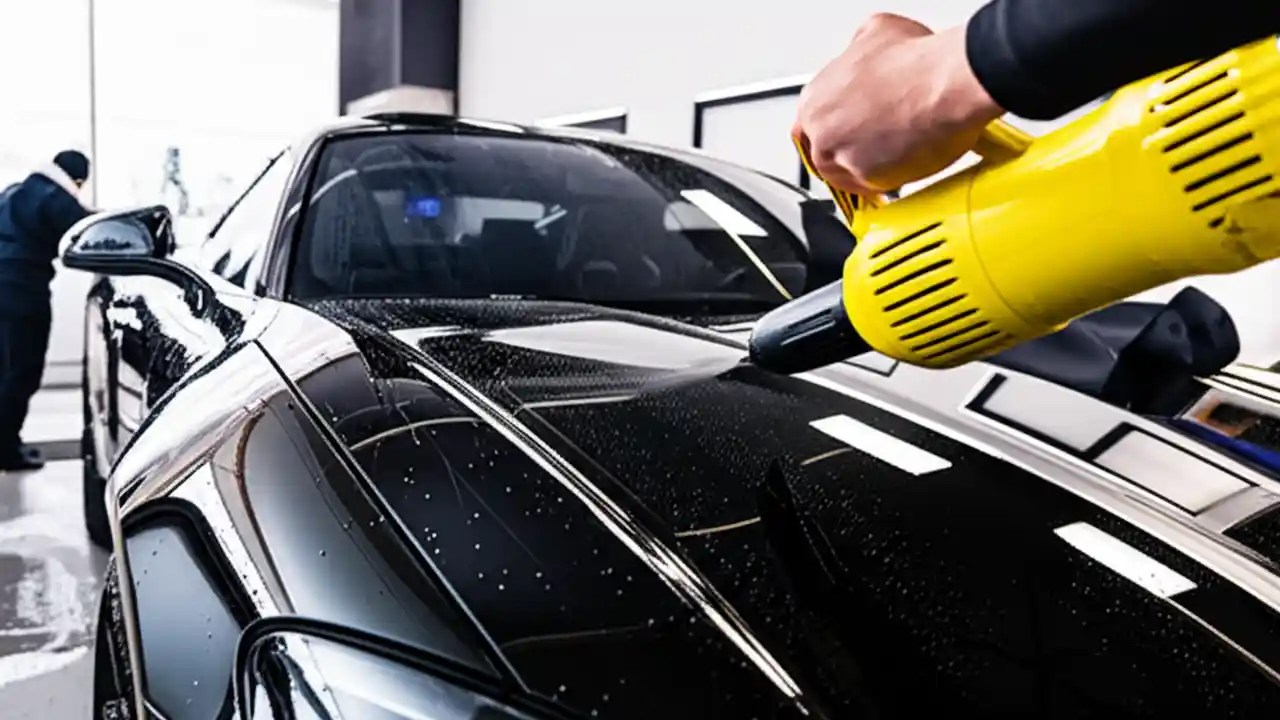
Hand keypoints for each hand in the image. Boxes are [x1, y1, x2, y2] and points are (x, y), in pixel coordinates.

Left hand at [793, 13, 1004, 195]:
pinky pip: (871, 189)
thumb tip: (863, 55)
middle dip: (848, 152)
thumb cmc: (917, 62)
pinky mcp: (866, 180)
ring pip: (845, 176)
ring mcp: (840, 157)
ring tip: (891, 156)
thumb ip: (857, 52)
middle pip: (825, 154)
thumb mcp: (875, 33)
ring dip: (864, 170)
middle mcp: (822, 130)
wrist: (946, 85)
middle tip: (872, 148)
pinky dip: (886, 182)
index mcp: (815, 97)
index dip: (836, 130)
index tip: (849, 134)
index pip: (812, 126)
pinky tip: (902, 166)